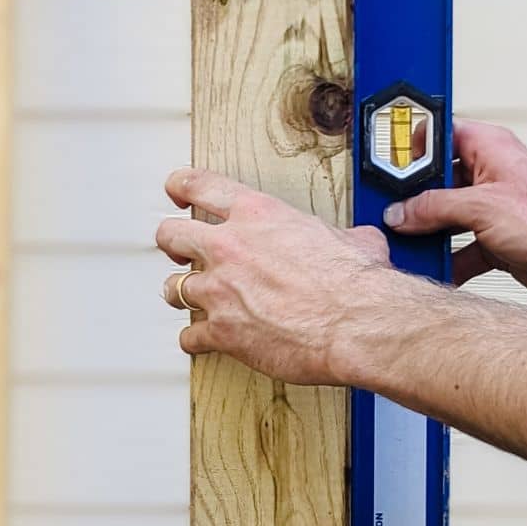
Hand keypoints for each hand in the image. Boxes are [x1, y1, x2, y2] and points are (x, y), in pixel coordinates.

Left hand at [156, 168, 391, 383]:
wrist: (354, 323)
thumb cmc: (354, 282)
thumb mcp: (351, 238)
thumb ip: (338, 236)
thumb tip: (354, 241)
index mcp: (258, 214)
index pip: (200, 186)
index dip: (180, 186)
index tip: (176, 191)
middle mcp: (230, 248)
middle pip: (171, 235)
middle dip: (172, 241)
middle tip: (177, 248)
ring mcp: (220, 291)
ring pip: (172, 288)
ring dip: (180, 293)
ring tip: (188, 297)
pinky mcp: (222, 333)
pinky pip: (190, 336)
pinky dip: (195, 339)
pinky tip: (202, 339)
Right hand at [383, 121, 526, 310]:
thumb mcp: (482, 208)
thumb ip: (434, 207)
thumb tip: (401, 211)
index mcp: (489, 148)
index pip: (439, 134)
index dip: (411, 146)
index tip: (384, 163)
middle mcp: (490, 175)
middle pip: (437, 180)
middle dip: (413, 198)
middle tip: (388, 210)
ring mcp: (492, 209)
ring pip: (445, 216)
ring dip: (428, 232)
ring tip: (404, 243)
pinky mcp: (496, 240)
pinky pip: (460, 247)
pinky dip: (447, 260)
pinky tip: (433, 270)